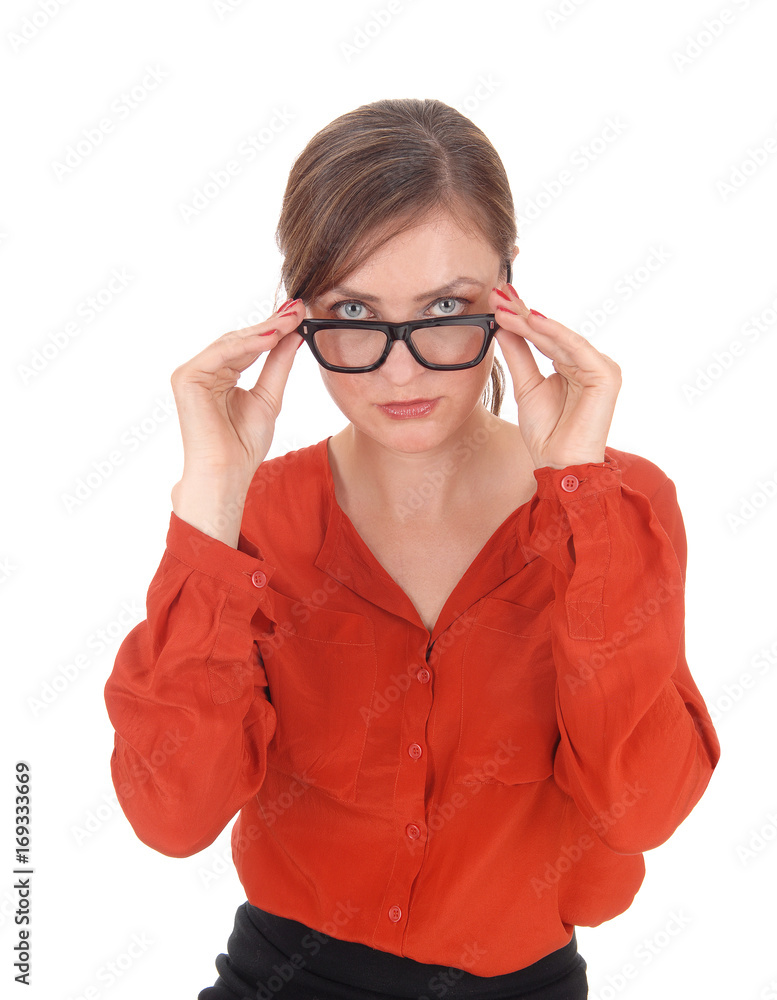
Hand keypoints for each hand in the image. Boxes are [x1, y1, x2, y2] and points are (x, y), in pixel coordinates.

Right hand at [169, 298, 304, 480]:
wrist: (226, 474)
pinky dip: (247, 344)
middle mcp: (204, 370)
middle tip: (298, 307)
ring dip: (263, 330)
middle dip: (271, 323)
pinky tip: (271, 337)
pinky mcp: (186, 377)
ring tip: (290, 318)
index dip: (275, 329)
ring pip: (232, 343)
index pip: (250, 346)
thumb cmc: (243, 445)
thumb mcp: (269, 397)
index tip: (300, 313)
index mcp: (220, 375)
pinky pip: (220, 353)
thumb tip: (294, 335)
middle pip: (241, 340)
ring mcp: (192, 373)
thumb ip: (278, 365)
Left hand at [487, 283, 621, 470]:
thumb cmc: (547, 432)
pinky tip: (533, 320)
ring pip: (560, 338)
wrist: (559, 463)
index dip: (520, 316)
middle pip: (551, 332)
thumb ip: (518, 354)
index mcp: (573, 363)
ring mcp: (600, 367)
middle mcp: (589, 362)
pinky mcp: (606, 375)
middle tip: (498, 293)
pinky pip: (576, 348)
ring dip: (532, 320)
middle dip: (523, 312)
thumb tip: (503, 324)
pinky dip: (555, 333)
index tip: (496, 298)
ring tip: (505, 306)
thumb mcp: (526, 385)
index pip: (544, 335)